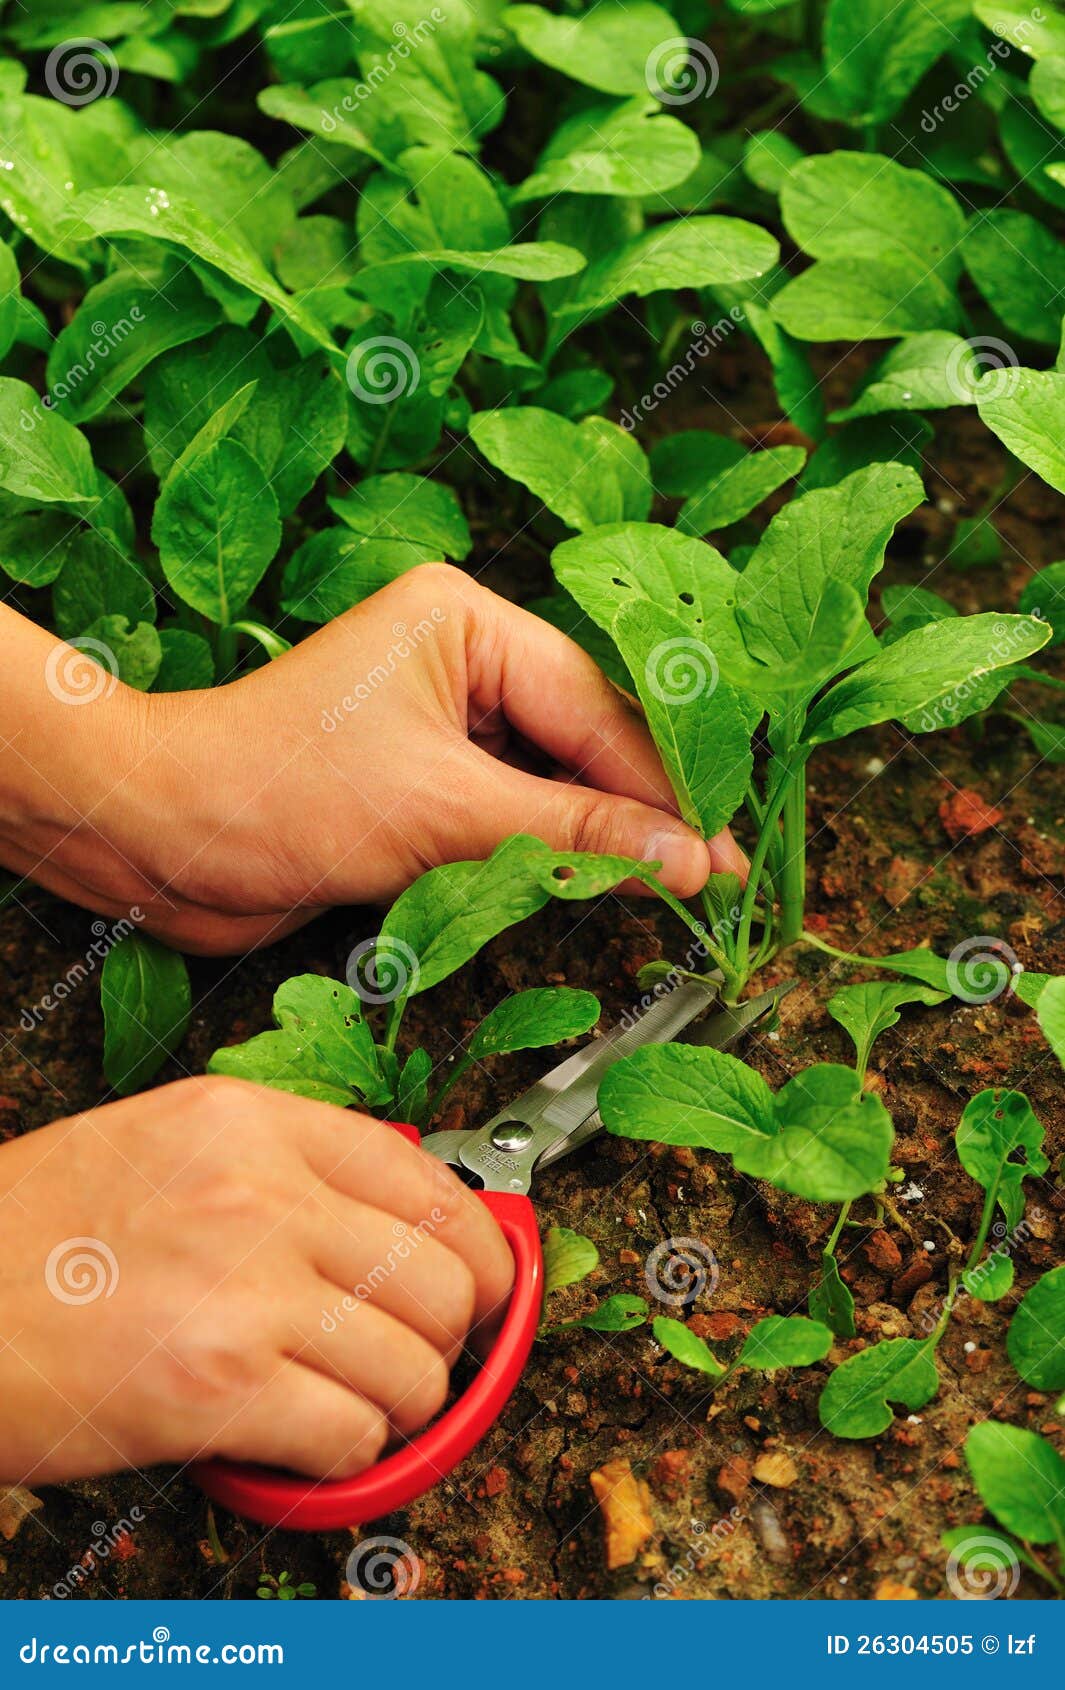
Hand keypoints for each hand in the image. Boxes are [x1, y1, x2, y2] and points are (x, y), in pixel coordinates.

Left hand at [0, 564, 744, 952]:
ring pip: (555, 782)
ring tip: (667, 891)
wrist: (159, 841)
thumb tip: (686, 857)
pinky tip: (589, 888)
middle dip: (638, 812)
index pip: (593, 705)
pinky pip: (513, 816)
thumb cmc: (273, 791)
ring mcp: (443, 722)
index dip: (662, 785)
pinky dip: (547, 857)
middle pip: (584, 739)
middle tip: (711, 877)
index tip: (719, 849)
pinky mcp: (425, 783)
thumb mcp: (442, 810)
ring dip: (595, 839)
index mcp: (464, 621)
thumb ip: (573, 833)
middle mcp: (460, 660)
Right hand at [0, 1077, 513, 1483]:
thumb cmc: (36, 1235)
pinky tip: (309, 1445)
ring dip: (404, 1404)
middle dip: (454, 1333)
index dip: (479, 1246)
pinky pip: (354, 1435)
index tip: (483, 1281)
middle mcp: (261, 1192)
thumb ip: (282, 1164)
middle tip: (423, 1355)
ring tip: (357, 1406)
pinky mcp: (217, 1388)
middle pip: (445, 1272)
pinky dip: (350, 1458)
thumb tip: (392, 1209)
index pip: (428, 1180)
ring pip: (416, 1363)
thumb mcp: (167, 1145)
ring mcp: (244, 1288)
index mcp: (252, 1123)